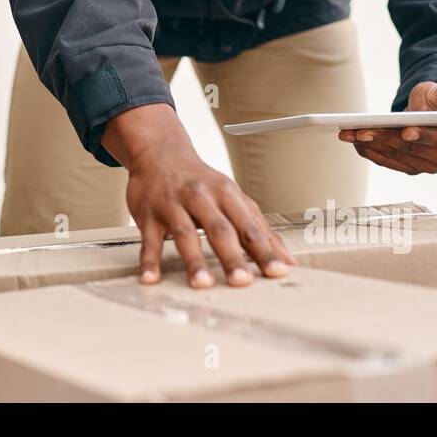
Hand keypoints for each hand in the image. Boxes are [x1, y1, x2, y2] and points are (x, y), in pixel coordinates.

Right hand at [102, 103, 295, 287]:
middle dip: (231, 257)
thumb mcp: (233, 197)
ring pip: (184, 234)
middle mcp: (200, 198)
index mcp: (226, 194)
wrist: (159, 153)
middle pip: (218, 229)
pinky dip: (148, 261)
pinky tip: (150, 278)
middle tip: (242, 282)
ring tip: (202, 283)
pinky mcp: (148, 216)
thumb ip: (259, 228)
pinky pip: (148, 241)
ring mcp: (172, 206)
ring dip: (194, 260)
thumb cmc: (200, 181)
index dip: (264, 250)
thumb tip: (288, 259)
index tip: (277, 271)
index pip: (249, 226)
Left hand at [337, 81, 436, 173]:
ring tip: (350, 134)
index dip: (423, 136)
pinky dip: (368, 150)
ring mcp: (426, 165)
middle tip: (362, 130)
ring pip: (394, 155)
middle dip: (384, 138)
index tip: (406, 131)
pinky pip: (386, 160)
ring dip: (370, 144)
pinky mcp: (410, 168)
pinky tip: (354, 140)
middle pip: (410, 148)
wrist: (431, 112)